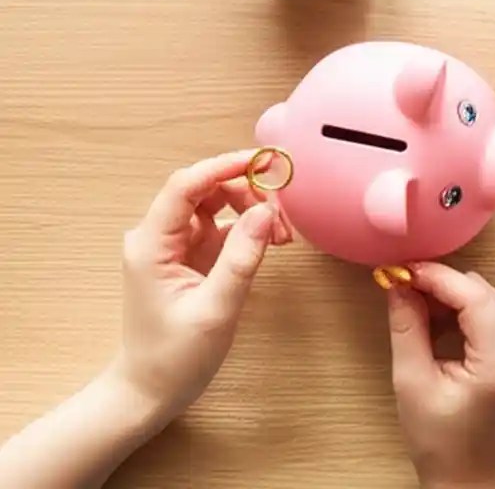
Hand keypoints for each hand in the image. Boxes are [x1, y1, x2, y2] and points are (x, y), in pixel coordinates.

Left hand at [114, 150, 291, 419]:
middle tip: (284, 214)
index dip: (225, 166)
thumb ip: (242, 258)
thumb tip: (266, 212)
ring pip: (216, 207)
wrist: (151, 391)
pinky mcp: (189, 259)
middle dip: (247, 193)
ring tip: (282, 235)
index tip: (267, 162)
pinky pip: (221, 229)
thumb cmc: (175, 356)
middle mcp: (159, 237)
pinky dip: (247, 230)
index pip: (186, 186)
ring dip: (250, 211)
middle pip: (205, 191)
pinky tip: (271, 242)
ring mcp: (174, 247)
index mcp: (151, 244)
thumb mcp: (216, 308)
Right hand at [385, 263, 494, 488]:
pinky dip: (467, 308)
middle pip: (485, 293)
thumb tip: (398, 284)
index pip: (476, 299)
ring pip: (490, 297)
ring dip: (454, 295)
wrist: (471, 470)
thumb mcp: (412, 383)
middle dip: (443, 285)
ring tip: (418, 307)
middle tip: (403, 287)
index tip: (405, 270)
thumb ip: (407, 328)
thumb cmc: (439, 438)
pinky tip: (441, 319)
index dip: (439, 278)